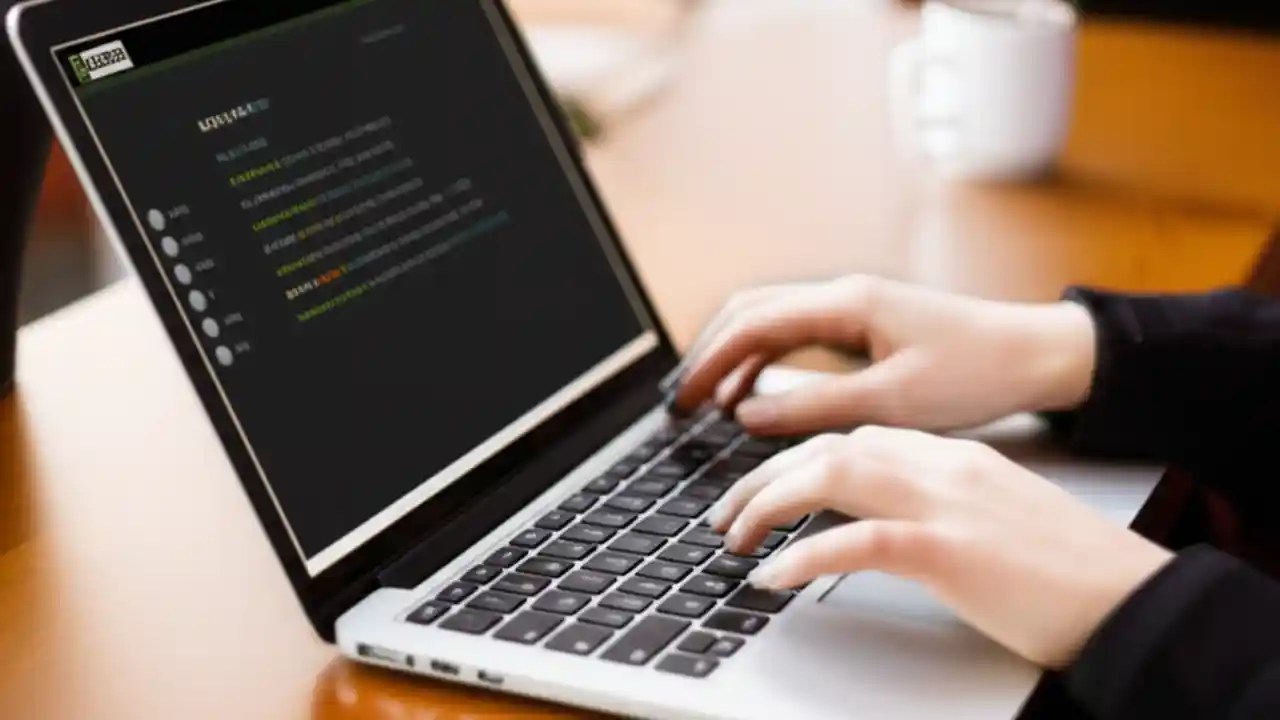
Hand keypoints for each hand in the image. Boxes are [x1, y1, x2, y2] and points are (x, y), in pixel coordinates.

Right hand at [667, 275, 1097, 435]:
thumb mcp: (891, 402)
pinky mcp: (865, 325)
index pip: (752, 324)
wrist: (1035, 356)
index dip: (708, 362)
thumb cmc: (975, 373)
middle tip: (682, 399)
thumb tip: (747, 414)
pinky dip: (766, 361)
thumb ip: (813, 407)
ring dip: (734, 357)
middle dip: (709, 354)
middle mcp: (843, 295)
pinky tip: (757, 393)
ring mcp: (853, 307)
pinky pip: (797, 335)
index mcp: (846, 303)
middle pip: (750, 312)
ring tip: (708, 401)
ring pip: (770, 321)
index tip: (682, 400)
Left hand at [709, 427, 1171, 667]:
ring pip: (833, 475)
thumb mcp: (993, 522)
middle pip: (832, 447)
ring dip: (769, 504)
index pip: (859, 437)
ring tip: (733, 536)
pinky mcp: (949, 549)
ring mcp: (946, 503)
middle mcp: (944, 467)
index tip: (764, 484)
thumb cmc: (1069, 572)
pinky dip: (804, 554)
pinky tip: (772, 574)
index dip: (799, 458)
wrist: (1136, 598)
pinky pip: (856, 540)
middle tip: (727, 513)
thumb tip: (879, 527)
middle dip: (767, 477)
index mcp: (954, 457)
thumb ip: (939, 509)